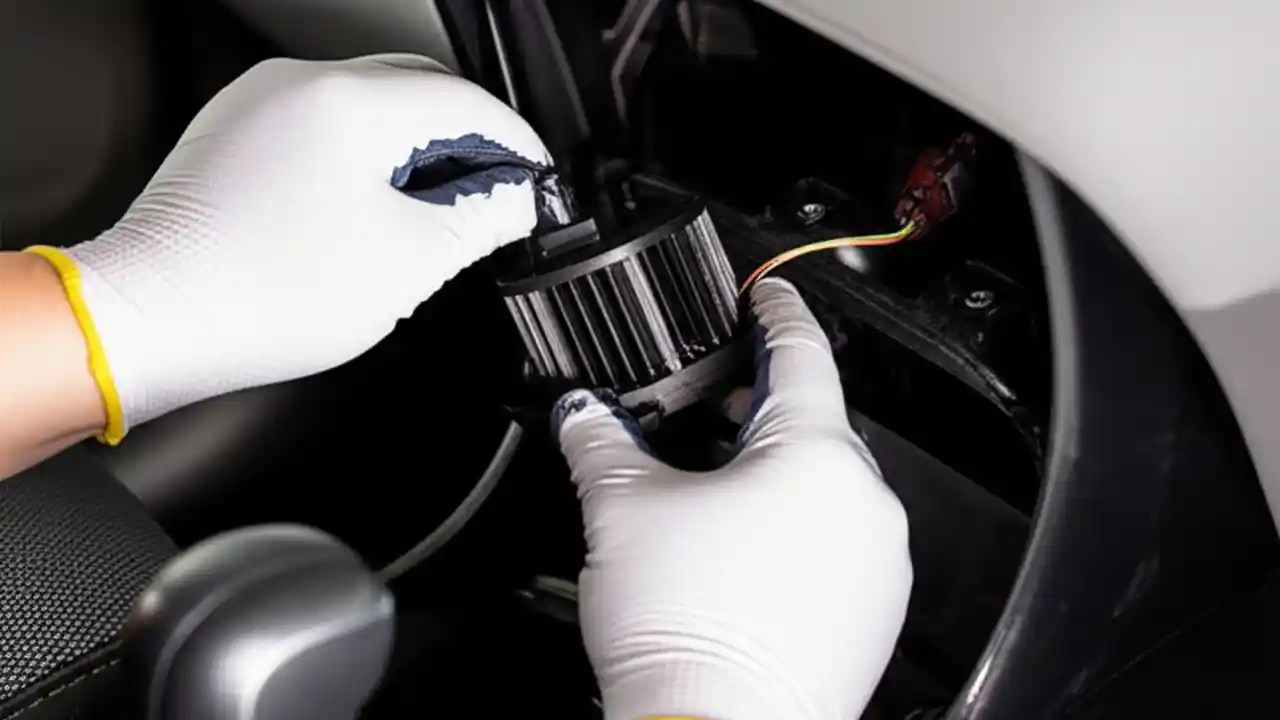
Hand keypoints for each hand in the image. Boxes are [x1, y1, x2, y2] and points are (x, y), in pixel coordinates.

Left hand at [27, 54, 549, 441]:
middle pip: (420, 90)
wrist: (153, 319)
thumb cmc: (261, 294)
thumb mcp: (408, 262)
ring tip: (441, 211)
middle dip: (470, 141)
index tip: (536, 178)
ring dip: (419, 148)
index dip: (515, 142)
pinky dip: (367, 155)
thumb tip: (517, 198)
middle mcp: (301, 83)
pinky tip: (379, 206)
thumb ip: (480, 218)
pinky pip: (326, 124)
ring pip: (373, 106)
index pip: (465, 102)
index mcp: (349, 102)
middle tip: (499, 195)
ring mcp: (262, 102)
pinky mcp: (238, 131)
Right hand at [555, 278, 912, 719]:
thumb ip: (601, 441)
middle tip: (711, 394)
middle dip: (760, 401)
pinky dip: (793, 527)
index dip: (774, 310)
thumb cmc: (689, 632)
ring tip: (710, 483)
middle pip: (813, 420)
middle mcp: (864, 502)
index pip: (801, 350)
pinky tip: (740, 550)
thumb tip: (582, 413)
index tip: (765, 293)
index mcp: (817, 455)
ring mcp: (877, 562)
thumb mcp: (623, 513)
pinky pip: (836, 542)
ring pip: (825, 486)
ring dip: (773, 470)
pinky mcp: (872, 612)